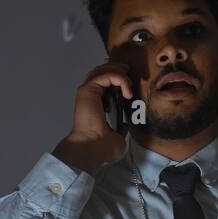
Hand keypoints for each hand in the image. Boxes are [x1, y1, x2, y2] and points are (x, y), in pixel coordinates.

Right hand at [50, 61, 133, 175]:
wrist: (92, 149)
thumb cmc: (101, 147)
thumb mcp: (118, 137)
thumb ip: (121, 128)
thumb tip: (125, 125)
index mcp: (94, 104)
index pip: (103, 81)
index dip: (116, 76)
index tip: (130, 81)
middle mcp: (89, 96)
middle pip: (102, 71)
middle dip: (117, 69)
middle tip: (130, 73)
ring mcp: (87, 92)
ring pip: (103, 70)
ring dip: (119, 72)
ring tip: (129, 82)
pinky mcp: (88, 90)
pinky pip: (106, 76)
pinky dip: (119, 79)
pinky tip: (127, 91)